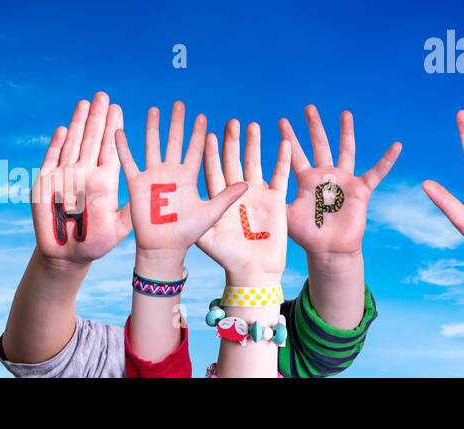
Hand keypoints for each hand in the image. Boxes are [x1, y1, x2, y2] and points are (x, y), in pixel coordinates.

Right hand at [31, 92, 131, 264]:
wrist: (66, 255)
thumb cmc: (94, 244)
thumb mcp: (118, 229)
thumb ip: (131, 211)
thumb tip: (148, 196)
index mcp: (104, 181)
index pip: (109, 149)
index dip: (113, 129)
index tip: (118, 108)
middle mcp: (84, 174)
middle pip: (91, 140)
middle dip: (97, 118)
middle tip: (103, 95)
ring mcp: (64, 177)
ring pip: (73, 144)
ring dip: (78, 124)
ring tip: (84, 103)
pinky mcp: (45, 184)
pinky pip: (51, 160)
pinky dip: (56, 145)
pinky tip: (62, 129)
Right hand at [115, 102, 246, 258]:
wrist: (164, 248)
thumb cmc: (188, 234)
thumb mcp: (211, 212)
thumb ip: (228, 197)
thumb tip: (249, 183)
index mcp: (188, 177)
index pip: (194, 149)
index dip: (198, 133)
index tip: (201, 116)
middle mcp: (170, 173)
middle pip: (174, 141)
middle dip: (176, 123)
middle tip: (179, 104)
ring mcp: (152, 177)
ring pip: (152, 146)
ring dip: (152, 128)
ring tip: (154, 109)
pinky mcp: (136, 184)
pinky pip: (128, 162)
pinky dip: (123, 147)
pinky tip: (118, 132)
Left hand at [195, 120, 290, 284]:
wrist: (253, 271)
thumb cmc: (227, 257)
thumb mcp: (207, 238)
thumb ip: (197, 219)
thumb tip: (179, 204)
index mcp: (218, 200)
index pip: (212, 171)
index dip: (210, 153)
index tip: (207, 134)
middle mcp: (237, 194)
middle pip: (233, 162)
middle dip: (232, 142)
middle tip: (231, 122)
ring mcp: (257, 195)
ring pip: (254, 163)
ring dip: (253, 145)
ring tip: (252, 125)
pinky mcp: (275, 200)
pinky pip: (280, 176)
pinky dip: (282, 160)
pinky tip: (284, 142)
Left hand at [282, 105, 400, 255]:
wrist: (329, 250)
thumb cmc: (306, 235)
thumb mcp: (284, 214)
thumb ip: (272, 197)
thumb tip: (250, 185)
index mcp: (307, 180)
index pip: (295, 154)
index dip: (289, 138)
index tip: (281, 120)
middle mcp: (325, 176)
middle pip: (320, 145)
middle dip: (314, 127)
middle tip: (308, 107)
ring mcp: (344, 181)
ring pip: (346, 150)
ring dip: (346, 132)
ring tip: (344, 113)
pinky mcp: (360, 190)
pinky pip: (377, 173)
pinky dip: (387, 160)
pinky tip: (396, 146)